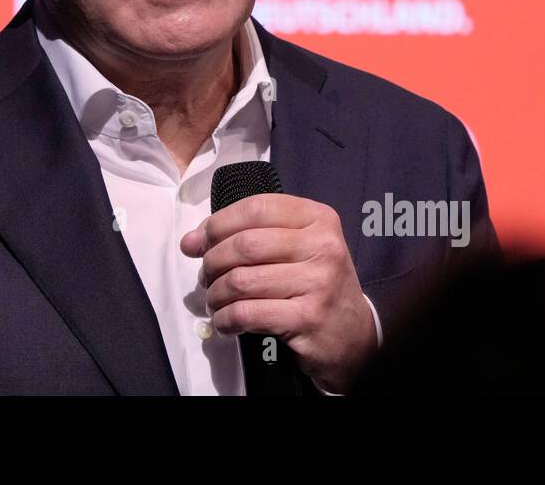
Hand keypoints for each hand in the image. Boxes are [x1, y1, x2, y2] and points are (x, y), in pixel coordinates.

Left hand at [179, 193, 376, 392]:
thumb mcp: (292, 248)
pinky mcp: (308, 318)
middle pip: (244, 244)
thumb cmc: (314, 285)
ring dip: (216, 294)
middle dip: (212, 262)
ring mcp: (318, 283)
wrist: (354, 336)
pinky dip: (226, 319)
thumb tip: (191, 241)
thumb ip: (246, 235)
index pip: (256, 207)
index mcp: (318, 218)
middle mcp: (323, 246)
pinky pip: (247, 313)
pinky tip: (226, 322)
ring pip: (241, 280)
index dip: (218, 223)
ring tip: (216, 301)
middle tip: (206, 277)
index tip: (199, 242)